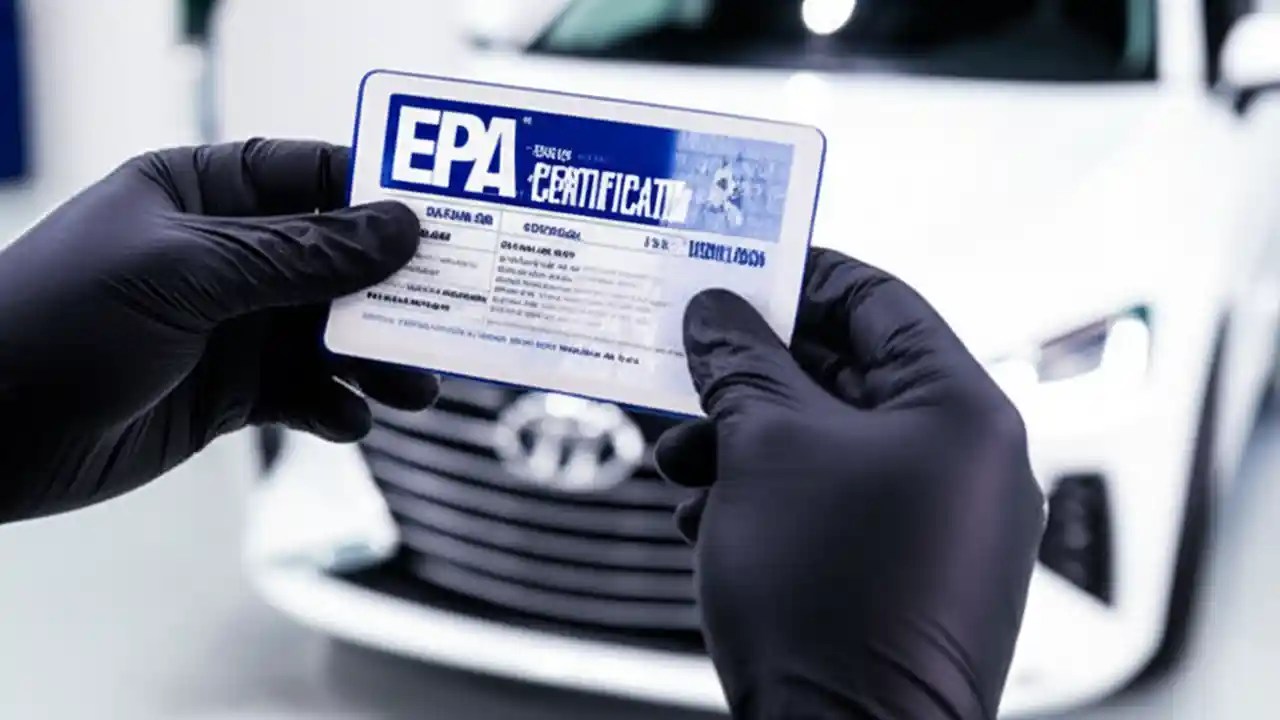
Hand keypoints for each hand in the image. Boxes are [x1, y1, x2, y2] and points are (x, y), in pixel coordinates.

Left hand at [0, 140, 437, 522]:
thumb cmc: (58, 321)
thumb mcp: (186, 274)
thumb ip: (300, 256)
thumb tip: (403, 229)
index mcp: (204, 193)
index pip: (312, 177)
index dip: (380, 194)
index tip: (447, 222)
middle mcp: (226, 255)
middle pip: (338, 262)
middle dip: (395, 293)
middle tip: (454, 316)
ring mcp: (231, 325)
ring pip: (332, 334)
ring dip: (380, 359)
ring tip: (419, 388)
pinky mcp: (231, 392)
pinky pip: (307, 393)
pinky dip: (337, 408)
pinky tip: (348, 421)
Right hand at [655, 249, 1044, 718]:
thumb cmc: (830, 600)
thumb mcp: (765, 450)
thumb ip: (740, 363)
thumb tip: (717, 313)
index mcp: (961, 412)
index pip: (880, 302)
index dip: (801, 279)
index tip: (740, 274)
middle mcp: (968, 465)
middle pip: (849, 378)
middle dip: (755, 377)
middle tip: (693, 367)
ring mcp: (944, 528)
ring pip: (832, 449)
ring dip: (748, 445)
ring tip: (684, 463)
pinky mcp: (911, 579)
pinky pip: (837, 508)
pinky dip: (772, 500)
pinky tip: (710, 519)